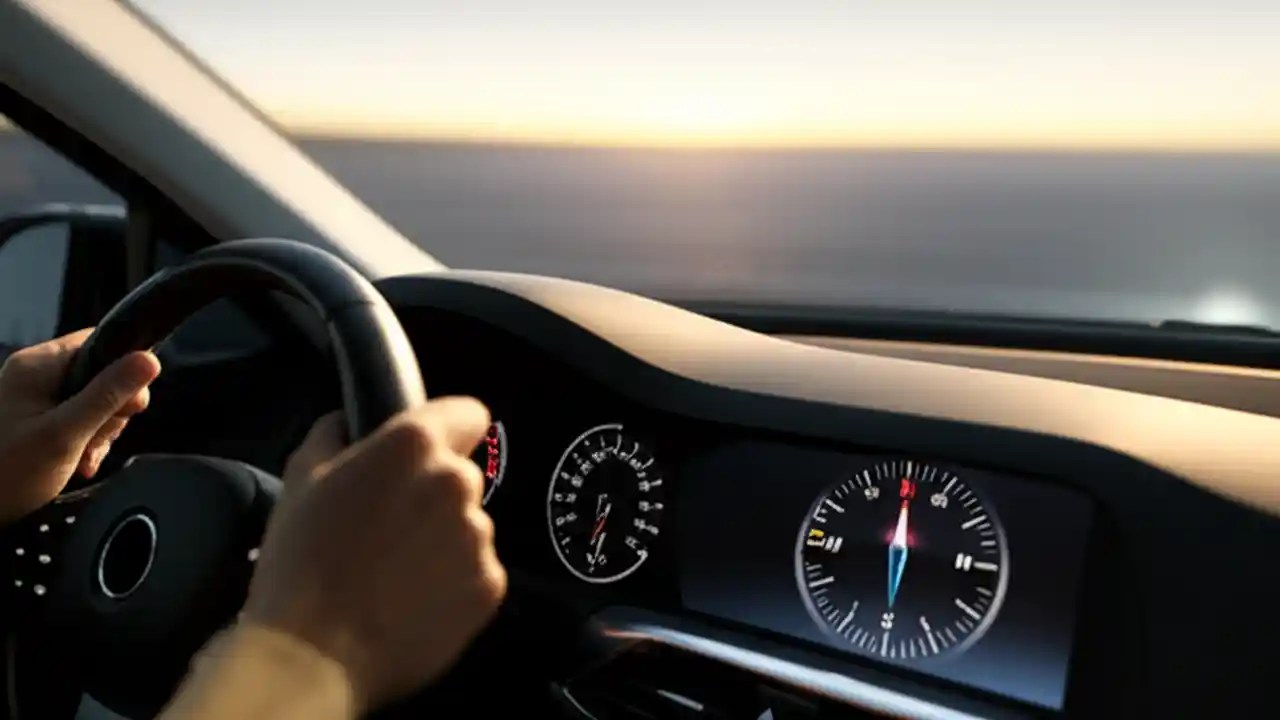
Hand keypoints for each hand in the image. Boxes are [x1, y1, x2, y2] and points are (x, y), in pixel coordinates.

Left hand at [0, 329, 159, 523]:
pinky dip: (87, 441)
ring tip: (84, 456)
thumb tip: (150, 359)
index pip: (99, 343)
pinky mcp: (37, 420)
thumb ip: (108, 395)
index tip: (131, 405)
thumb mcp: (66, 434)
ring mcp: (35, 398)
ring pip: (95, 402)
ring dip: (101, 431)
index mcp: (38, 364)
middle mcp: (37, 374)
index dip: (125, 369)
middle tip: (98, 438)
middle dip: (112, 411)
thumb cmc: (9, 472)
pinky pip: (79, 420)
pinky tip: (81, 463)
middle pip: (102, 375)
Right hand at [242, 398, 507, 711]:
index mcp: (414, 445)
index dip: (448, 428)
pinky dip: (452, 581)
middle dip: (431, 493)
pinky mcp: (490, 585)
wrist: (312, 655)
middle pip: (460, 475)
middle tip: (387, 524)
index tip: (427, 450)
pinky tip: (410, 598)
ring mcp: (479, 537)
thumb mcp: (301, 477)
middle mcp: (457, 484)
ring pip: (468, 524)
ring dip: (442, 539)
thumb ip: (336, 434)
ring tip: (393, 570)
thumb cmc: (299, 563)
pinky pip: (476, 570)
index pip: (468, 412)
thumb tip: (351, 421)